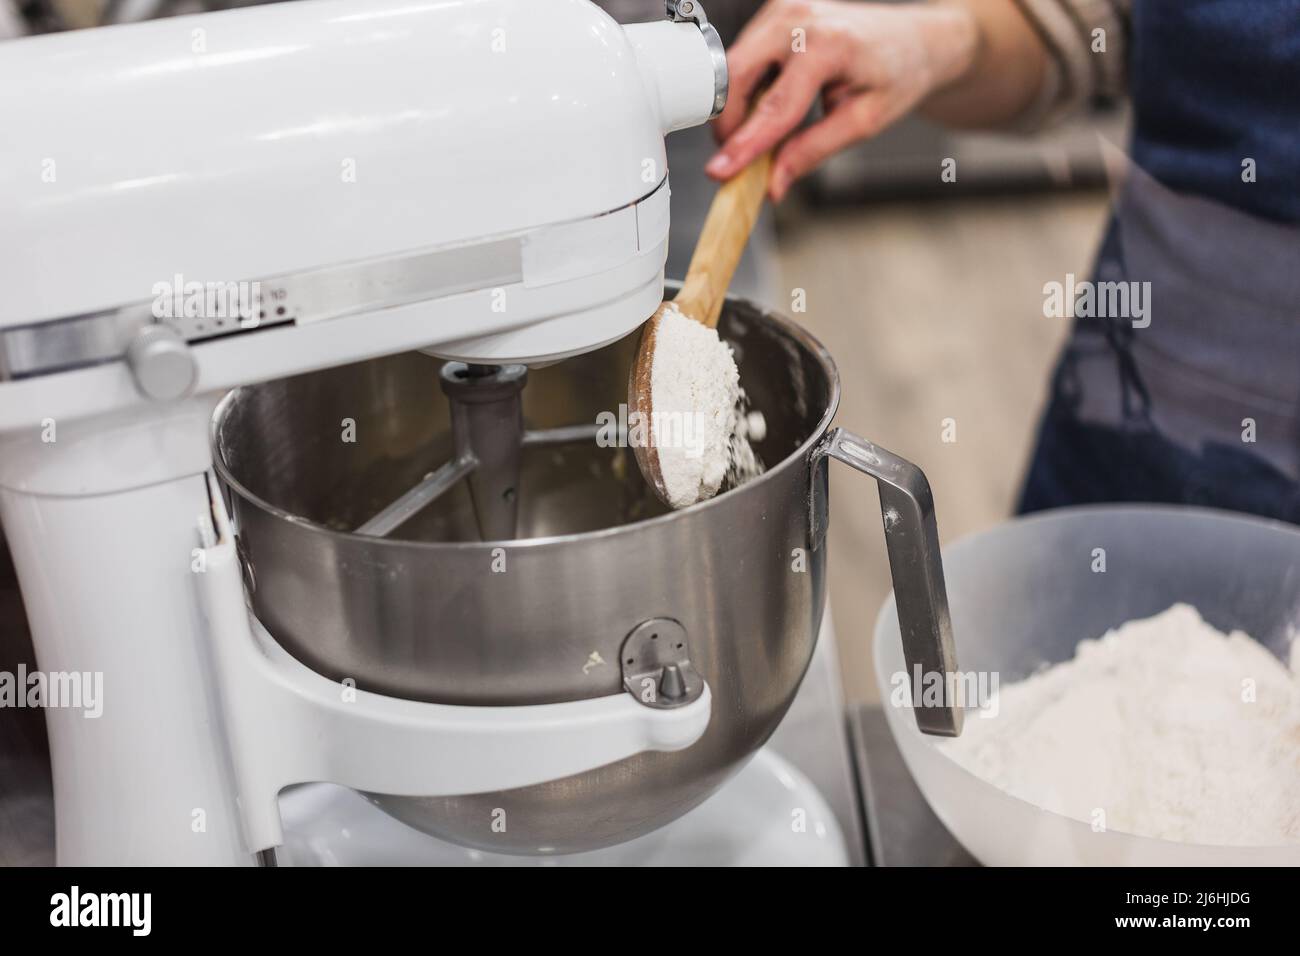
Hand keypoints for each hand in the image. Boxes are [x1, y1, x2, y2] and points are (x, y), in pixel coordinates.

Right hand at [706, 0, 979, 199]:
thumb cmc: (898, 73)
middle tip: (738, 157)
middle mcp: (799, 17)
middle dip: (730, 122)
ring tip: (764, 131)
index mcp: (829, 43)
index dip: (745, 144)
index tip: (719, 172)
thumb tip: (774, 182)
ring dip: (737, 106)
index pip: (775, 105)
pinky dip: (748, 89)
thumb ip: (813, 151)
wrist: (914, 39)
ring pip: (734, 67)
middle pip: (736, 75)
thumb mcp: (863, 122)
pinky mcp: (775, 14)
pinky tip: (770, 105)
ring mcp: (783, 10)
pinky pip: (745, 57)